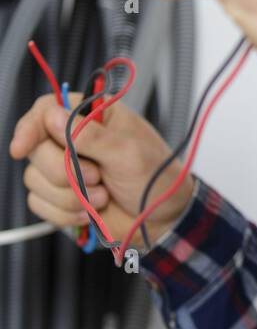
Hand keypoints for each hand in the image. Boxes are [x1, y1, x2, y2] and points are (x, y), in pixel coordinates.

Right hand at [9, 92, 195, 251]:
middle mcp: (72, 140)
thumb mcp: (127, 151)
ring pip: (35, 180)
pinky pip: (40, 204)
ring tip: (103, 195)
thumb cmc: (155, 176)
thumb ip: (89, 135)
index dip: (29, 128)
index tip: (21, 148)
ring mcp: (64, 170)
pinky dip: (65, 213)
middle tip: (97, 176)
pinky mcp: (60, 198)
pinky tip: (91, 212)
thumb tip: (52, 116)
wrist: (164, 218)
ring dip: (71, 195)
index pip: (45, 110)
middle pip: (36, 148)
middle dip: (64, 170)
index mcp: (91, 117)